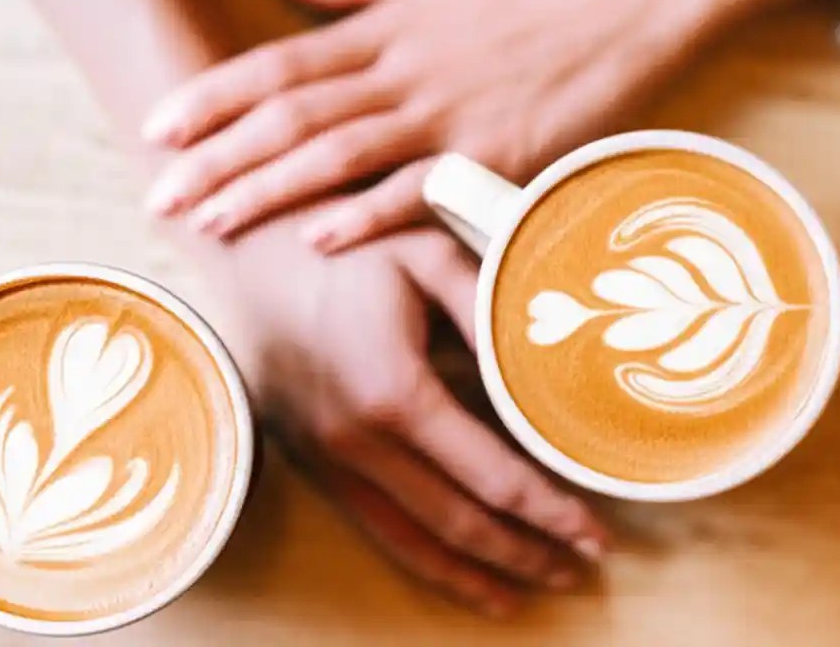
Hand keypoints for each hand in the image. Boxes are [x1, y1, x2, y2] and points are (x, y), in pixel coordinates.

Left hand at [140, 0, 712, 250]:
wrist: (626, 3)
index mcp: (383, 32)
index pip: (277, 64)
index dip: (212, 96)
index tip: (158, 127)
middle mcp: (401, 72)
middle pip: (291, 115)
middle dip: (218, 157)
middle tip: (159, 196)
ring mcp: (445, 114)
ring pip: (337, 153)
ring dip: (268, 190)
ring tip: (212, 222)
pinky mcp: (493, 153)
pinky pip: (419, 189)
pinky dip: (368, 214)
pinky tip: (318, 239)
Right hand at [212, 212, 606, 615]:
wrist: (244, 264)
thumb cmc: (343, 250)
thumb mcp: (426, 254)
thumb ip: (487, 309)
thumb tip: (545, 359)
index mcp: (395, 393)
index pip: (491, 476)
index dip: (549, 511)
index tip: (594, 534)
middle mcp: (361, 443)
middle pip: (461, 522)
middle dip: (528, 552)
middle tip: (583, 567)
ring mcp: (333, 462)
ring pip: (417, 543)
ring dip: (481, 573)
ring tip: (535, 589)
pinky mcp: (318, 467)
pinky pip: (379, 531)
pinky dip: (428, 562)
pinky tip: (465, 576)